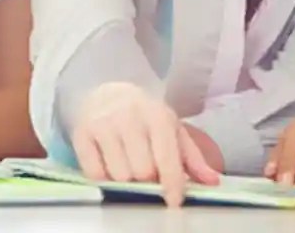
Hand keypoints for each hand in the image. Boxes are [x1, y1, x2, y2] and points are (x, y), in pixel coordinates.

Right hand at [73, 82, 219, 206]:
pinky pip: (94, 173)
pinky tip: (110, 166)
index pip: (167, 158)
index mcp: (158, 115)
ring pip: (119, 175)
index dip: (172, 184)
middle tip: (148, 175)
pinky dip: (104, 179)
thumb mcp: (172, 129)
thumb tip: (213, 181)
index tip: (174, 202)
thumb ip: (193, 158)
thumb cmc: (145, 116)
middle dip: (148, 181)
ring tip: (129, 168)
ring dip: (127, 181)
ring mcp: (104, 124)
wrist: (106, 93)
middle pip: (142, 172)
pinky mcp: (81, 134)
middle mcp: (130, 117)